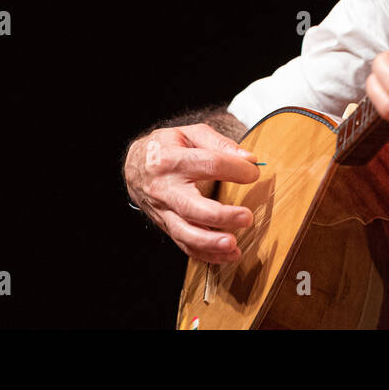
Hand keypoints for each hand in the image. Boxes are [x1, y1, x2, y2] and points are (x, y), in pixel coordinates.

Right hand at [124, 123, 260, 263]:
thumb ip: (220, 144)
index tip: (253, 172)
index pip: (209, 164)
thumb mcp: (190, 134)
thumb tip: (250, 160)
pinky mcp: (166, 225)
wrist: (135, 165)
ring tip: (234, 245)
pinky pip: (184, 244)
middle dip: (221, 216)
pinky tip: (227, 255)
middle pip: (193, 207)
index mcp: (173, 160)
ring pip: (185, 233)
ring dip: (211, 243)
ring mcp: (164, 210)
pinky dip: (206, 254)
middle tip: (247, 217)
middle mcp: (165, 188)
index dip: (236, 169)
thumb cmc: (167, 147)